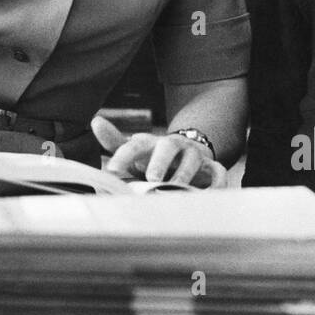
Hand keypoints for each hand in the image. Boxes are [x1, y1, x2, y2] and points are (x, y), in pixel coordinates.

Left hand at [91, 115, 229, 187]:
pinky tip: (209, 193)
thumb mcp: (135, 150)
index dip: (123, 156)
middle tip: (151, 178)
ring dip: (184, 174)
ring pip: (192, 160)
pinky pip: (218, 173)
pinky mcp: (211, 167)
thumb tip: (96, 120)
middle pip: (167, 147)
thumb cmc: (154, 156)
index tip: (111, 170)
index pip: (134, 146)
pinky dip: (216, 183)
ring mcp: (193, 155)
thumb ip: (115, 141)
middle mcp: (172, 146)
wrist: (189, 152)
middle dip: (159, 162)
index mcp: (150, 143)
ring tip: (177, 188)